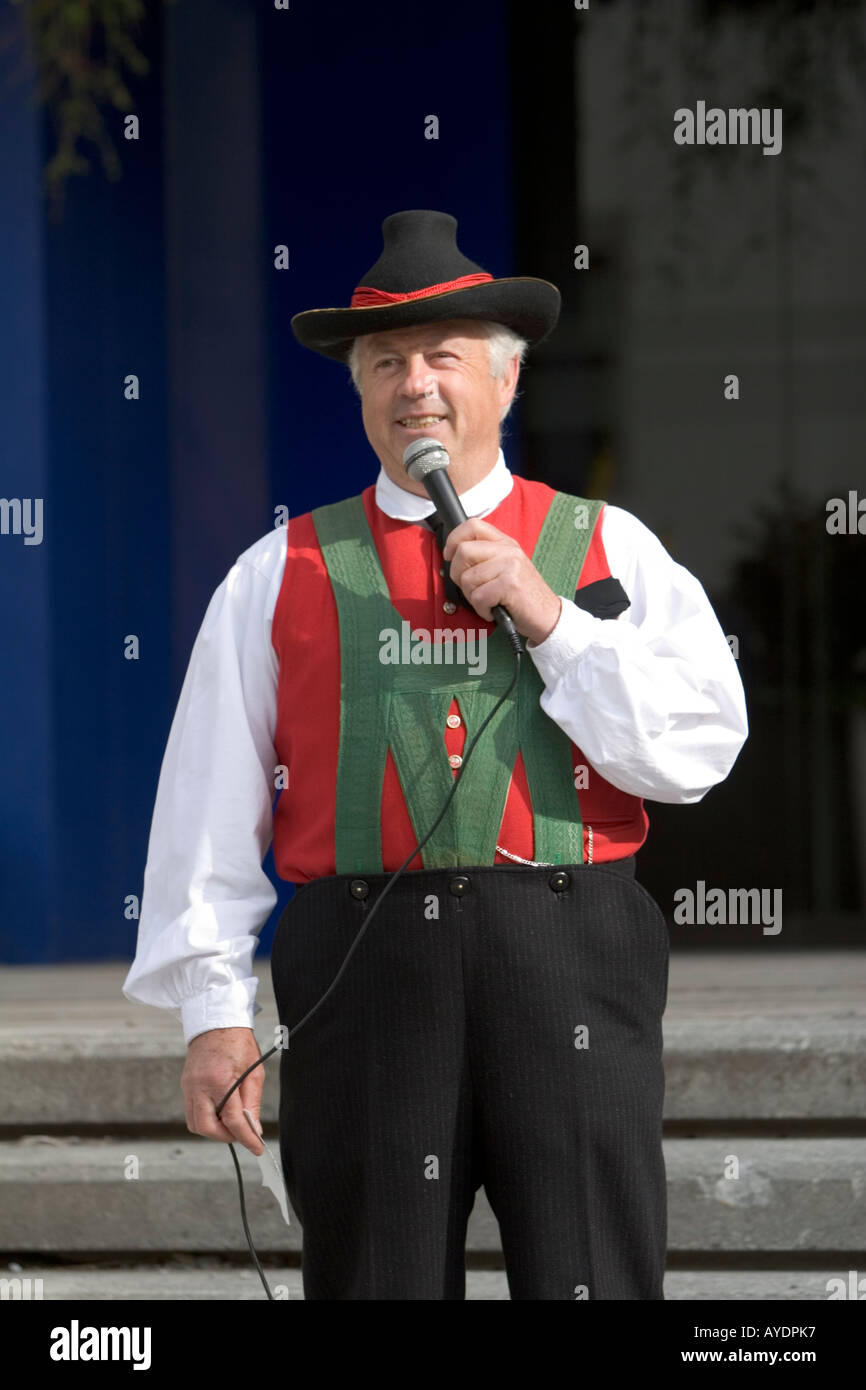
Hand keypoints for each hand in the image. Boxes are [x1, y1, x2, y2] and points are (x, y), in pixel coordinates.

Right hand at [181, 1026, 264, 1155]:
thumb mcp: (254, 1071)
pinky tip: (220, 1111)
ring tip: (231, 1121)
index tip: (257, 1147)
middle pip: (207, 1128)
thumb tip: (254, 1128)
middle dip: (225, 1136)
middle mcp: (200, 1086)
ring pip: (195, 1124)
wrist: (216, 1022)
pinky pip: (192, 1112)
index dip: (246, 1137)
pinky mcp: (186, 1086)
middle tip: (241, 1133)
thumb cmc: (238, 1043)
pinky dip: (206, 1118)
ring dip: (214, 1129)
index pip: (232, 1119)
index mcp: (220, 1080)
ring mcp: (189, 1087)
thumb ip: (252, 1102)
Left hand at [443, 517, 561, 645]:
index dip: (453, 539)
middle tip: (473, 588)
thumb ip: (484, 557)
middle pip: (463, 552)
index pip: (472, 525)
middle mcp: (508, 551)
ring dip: (473, 597)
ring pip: (467, 578)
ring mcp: (511, 566)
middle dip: (458, 575)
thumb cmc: (522, 596)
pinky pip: (478, 597)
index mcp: (505, 543)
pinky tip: (494, 609)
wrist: (548, 615)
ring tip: (489, 600)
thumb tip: (451, 555)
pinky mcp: (510, 585)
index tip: (449, 555)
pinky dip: (482, 610)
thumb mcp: (506, 568)